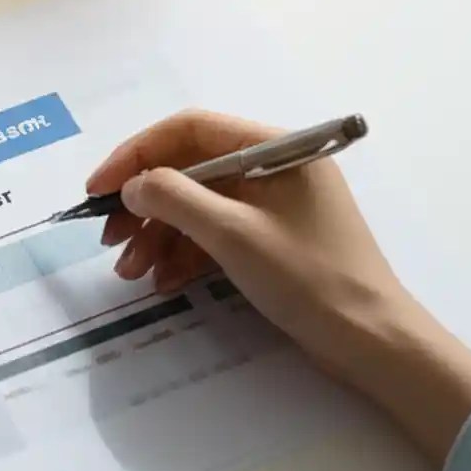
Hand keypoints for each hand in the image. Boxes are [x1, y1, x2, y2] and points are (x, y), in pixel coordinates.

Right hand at [88, 110, 470, 461]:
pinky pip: (215, 233)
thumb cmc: (307, 277)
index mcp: (273, 147)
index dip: (136, 154)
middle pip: (189, 169)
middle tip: (110, 240)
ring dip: (158, 236)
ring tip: (131, 273)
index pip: (189, 129)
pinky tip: (163, 282)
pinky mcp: (271, 240)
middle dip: (144, 204)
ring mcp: (272, 205)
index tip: (98, 189)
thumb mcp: (233, 234)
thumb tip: (133, 185)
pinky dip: (184, 254)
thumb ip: (175, 199)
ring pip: (197, 206)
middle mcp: (272, 166)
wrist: (372, 340)